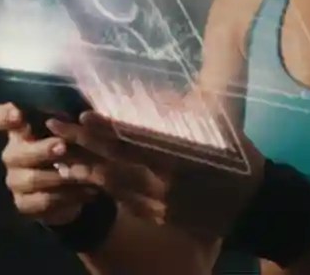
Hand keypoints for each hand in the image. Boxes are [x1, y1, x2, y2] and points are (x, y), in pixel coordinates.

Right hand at [0, 102, 100, 225]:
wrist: (78, 183)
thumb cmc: (73, 145)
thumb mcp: (73, 126)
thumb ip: (71, 118)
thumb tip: (82, 116)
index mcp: (21, 129)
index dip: (5, 116)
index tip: (18, 114)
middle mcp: (13, 154)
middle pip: (15, 154)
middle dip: (41, 150)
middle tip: (63, 147)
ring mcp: (16, 180)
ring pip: (30, 179)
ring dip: (57, 176)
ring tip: (82, 173)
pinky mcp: (25, 203)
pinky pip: (43, 201)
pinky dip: (66, 196)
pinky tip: (86, 191)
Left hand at [46, 110, 265, 238]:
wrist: (256, 207)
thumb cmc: (239, 158)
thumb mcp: (218, 126)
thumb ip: (183, 111)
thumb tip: (148, 93)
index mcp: (179, 157)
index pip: (133, 140)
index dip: (104, 128)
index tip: (80, 115)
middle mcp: (164, 182)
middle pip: (113, 161)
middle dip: (81, 144)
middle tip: (53, 129)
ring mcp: (159, 204)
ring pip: (112, 186)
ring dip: (83, 170)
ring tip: (58, 156)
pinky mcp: (159, 217)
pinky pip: (124, 202)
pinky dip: (101, 189)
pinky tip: (86, 179)